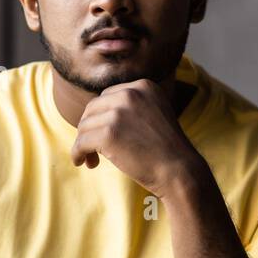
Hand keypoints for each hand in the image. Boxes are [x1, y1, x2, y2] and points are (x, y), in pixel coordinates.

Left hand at [70, 78, 197, 196]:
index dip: (101, 117)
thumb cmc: (167, 151)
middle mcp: (130, 94)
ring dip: (83, 143)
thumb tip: (97, 116)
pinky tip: (82, 162)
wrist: (180, 171)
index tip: (104, 134)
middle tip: (93, 149)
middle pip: (92, 108)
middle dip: (89, 128)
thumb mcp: (155, 114)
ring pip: (84, 126)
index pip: (108, 96)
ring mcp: (118, 113)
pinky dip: (77, 153)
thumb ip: (132, 108)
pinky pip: (81, 142)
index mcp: (144, 86)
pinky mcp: (108, 133)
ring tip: (91, 159)